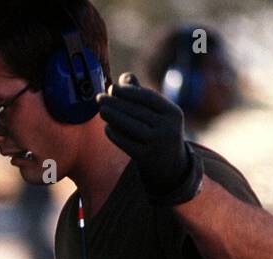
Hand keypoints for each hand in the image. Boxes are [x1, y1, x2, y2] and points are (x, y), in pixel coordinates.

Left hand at [97, 72, 200, 204]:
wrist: (171, 167)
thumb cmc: (161, 133)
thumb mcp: (159, 115)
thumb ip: (142, 96)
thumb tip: (125, 77)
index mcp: (173, 113)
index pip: (148, 97)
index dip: (129, 91)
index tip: (113, 87)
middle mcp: (168, 127)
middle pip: (137, 111)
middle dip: (116, 103)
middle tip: (99, 97)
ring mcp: (158, 143)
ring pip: (130, 126)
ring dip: (113, 116)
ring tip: (101, 110)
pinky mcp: (146, 157)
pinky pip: (126, 142)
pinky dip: (115, 134)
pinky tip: (107, 128)